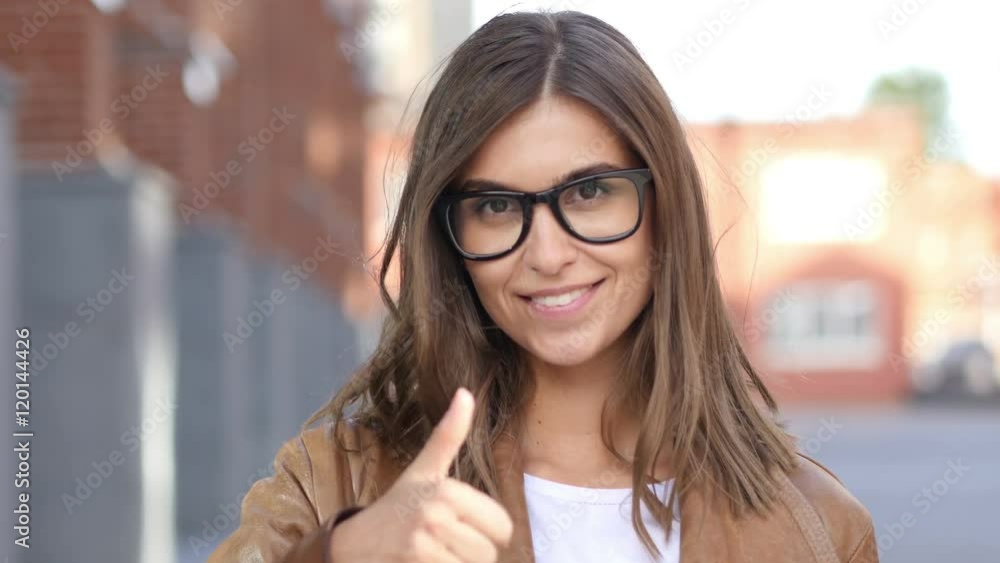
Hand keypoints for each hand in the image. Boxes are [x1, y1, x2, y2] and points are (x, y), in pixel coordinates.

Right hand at [329, 388, 513, 561]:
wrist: (355, 541)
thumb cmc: (398, 504)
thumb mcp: (424, 468)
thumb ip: (449, 434)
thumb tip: (466, 393)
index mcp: (448, 489)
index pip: (502, 526)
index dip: (488, 531)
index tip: (463, 525)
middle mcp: (437, 514)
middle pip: (488, 552)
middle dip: (471, 553)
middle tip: (445, 542)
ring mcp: (424, 544)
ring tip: (436, 553)